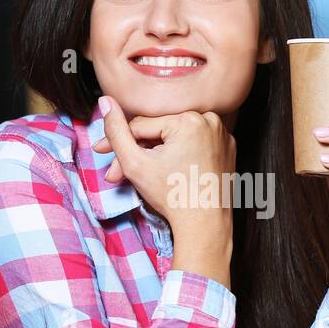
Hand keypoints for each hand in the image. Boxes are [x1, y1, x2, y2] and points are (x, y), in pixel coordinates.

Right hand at [92, 96, 235, 234]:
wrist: (205, 225)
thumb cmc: (172, 197)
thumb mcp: (134, 163)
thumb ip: (116, 131)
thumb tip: (105, 102)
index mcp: (189, 119)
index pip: (141, 126)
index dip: (119, 140)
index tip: (100, 151)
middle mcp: (210, 120)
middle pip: (160, 131)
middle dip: (138, 151)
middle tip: (118, 172)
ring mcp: (222, 134)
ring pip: (176, 137)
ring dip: (157, 152)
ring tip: (144, 174)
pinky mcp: (228, 148)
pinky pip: (195, 144)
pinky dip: (181, 154)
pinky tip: (170, 171)